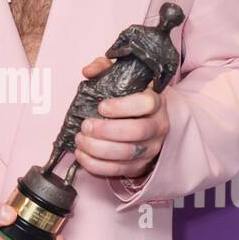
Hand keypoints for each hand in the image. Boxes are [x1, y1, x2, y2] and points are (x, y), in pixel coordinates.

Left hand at [72, 54, 168, 179]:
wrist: (149, 122)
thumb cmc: (131, 99)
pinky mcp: (140, 166)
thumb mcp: (122, 79)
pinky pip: (118, 170)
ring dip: (98, 149)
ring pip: (127, 153)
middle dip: (107, 131)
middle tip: (86, 125)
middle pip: (137, 131)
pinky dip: (97, 165)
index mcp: (155, 102)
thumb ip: (105, 69)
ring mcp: (150, 148)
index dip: (123, 106)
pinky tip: (83, 155)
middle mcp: (158, 126)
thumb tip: (88, 71)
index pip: (147, 104)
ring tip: (81, 140)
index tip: (102, 107)